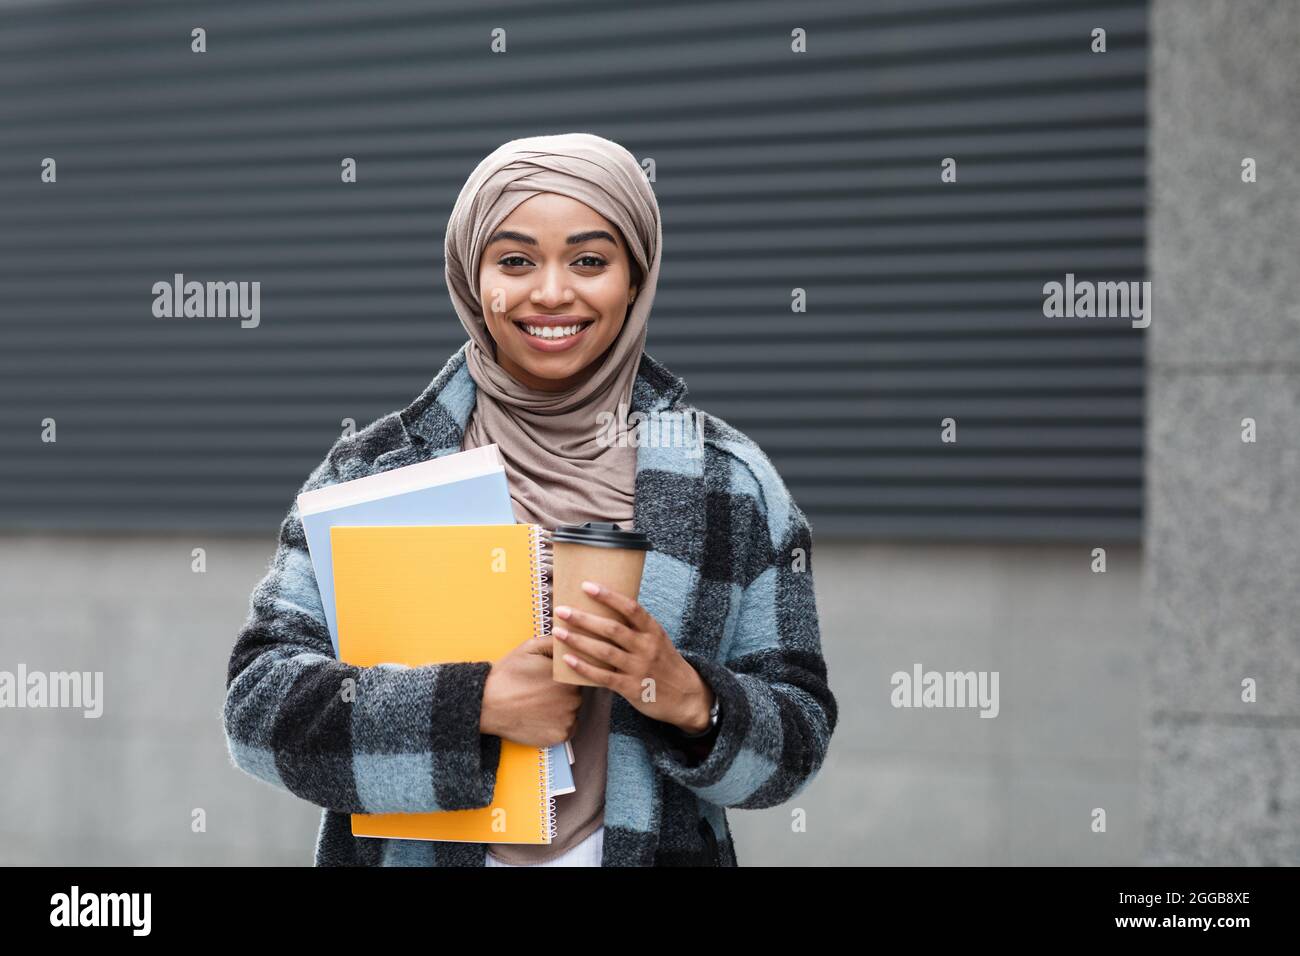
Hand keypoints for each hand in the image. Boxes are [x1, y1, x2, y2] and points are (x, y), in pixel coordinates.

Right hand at [480, 635, 581, 746]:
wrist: (487, 705)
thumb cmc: (507, 675)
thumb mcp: (530, 648)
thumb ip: (555, 642)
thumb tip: (570, 640)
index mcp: (567, 676)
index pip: (576, 675)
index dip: (562, 676)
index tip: (547, 679)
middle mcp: (573, 698)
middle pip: (575, 693)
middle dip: (562, 692)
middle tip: (540, 691)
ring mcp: (568, 719)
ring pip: (572, 711)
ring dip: (561, 708)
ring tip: (538, 704)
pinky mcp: (560, 736)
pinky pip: (567, 729)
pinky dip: (557, 725)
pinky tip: (540, 717)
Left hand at [553, 580, 714, 734]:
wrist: (686, 697)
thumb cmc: (665, 664)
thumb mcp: (658, 640)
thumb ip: (636, 627)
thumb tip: (604, 609)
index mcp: (653, 631)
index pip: (630, 608)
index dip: (608, 596)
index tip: (586, 586)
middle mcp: (647, 647)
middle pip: (612, 629)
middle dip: (584, 619)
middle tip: (561, 610)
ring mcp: (639, 668)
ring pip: (604, 651)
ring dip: (579, 640)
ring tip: (558, 632)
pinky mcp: (631, 688)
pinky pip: (603, 677)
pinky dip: (584, 667)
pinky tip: (568, 659)